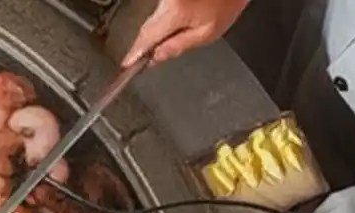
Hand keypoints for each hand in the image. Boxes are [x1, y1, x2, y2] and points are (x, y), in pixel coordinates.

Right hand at [123, 0, 249, 64]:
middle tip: (158, 52)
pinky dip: (169, 15)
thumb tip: (156, 58)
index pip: (147, 38)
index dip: (135, 53)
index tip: (127, 64)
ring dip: (164, 26)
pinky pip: (163, 7)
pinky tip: (187, 13)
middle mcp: (167, 0)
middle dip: (153, 41)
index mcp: (175, 13)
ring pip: (156, 16)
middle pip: (149, 27)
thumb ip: (179, 46)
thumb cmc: (228, 1)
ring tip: (188, 24)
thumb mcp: (208, 32)